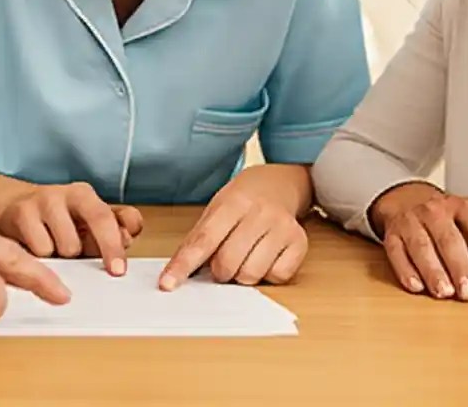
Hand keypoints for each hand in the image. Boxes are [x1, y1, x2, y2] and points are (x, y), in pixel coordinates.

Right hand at [0, 182, 143, 276]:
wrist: (8, 207)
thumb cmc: (53, 224)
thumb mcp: (83, 229)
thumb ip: (110, 233)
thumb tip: (127, 238)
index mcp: (87, 196)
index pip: (116, 215)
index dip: (123, 239)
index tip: (123, 267)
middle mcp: (70, 194)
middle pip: (101, 219)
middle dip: (109, 247)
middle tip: (114, 271)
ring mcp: (46, 200)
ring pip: (69, 245)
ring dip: (66, 257)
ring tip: (57, 253)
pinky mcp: (22, 212)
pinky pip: (42, 250)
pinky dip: (42, 258)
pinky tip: (37, 251)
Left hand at [160, 167, 307, 290]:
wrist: (280, 184)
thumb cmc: (244, 199)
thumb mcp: (216, 208)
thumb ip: (199, 238)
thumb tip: (179, 272)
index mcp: (233, 202)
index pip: (203, 240)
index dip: (183, 265)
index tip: (167, 283)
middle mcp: (260, 213)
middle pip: (227, 262)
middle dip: (218, 271)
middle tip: (222, 262)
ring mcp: (282, 228)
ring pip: (251, 274)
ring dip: (241, 275)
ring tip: (245, 257)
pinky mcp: (300, 242)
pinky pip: (277, 277)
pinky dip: (266, 275)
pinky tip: (265, 258)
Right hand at [371, 183, 467, 300]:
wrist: (407, 201)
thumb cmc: (448, 224)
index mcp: (464, 208)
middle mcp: (436, 211)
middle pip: (449, 239)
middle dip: (460, 268)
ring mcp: (411, 221)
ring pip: (421, 246)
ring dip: (433, 271)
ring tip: (444, 293)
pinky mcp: (391, 234)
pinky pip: (396, 252)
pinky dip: (405, 270)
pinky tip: (416, 286)